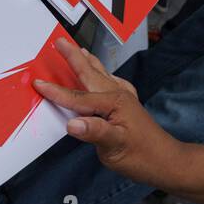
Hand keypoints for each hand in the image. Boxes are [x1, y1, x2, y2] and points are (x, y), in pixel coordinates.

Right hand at [33, 37, 182, 187]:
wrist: (165, 161)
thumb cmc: (141, 156)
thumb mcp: (116, 147)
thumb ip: (95, 133)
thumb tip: (72, 123)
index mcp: (113, 103)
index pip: (78, 98)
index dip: (56, 91)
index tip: (38, 83)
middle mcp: (118, 95)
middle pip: (90, 73)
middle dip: (73, 57)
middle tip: (59, 42)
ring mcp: (124, 98)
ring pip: (101, 74)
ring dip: (87, 61)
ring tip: (78, 50)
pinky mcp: (128, 105)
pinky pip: (110, 82)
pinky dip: (101, 73)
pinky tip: (102, 74)